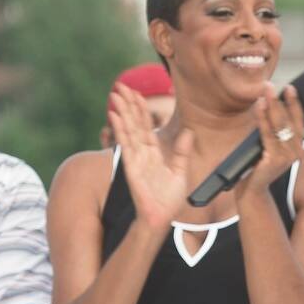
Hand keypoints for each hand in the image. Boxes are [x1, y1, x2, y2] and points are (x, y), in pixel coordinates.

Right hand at [110, 80, 195, 227]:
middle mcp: (142, 152)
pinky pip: (126, 145)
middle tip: (120, 86)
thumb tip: (188, 132)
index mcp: (154, 152)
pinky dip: (121, 130)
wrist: (161, 217)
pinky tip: (115, 116)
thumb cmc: (169, 199)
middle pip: (134, 122)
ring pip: (128, 130)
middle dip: (128, 104)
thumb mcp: (180, 172)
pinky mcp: (131, 166)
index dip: (141, 108)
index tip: (135, 93)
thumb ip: (182, 152)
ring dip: (122, 112)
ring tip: (115, 95)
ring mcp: (135, 158)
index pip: (146, 125)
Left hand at [238, 81, 303, 200]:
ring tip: (265, 90)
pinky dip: (262, 118)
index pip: (299, 121)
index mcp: (297, 147)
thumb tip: (268, 103)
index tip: (289, 87)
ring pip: (279, 125)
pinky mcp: (274, 161)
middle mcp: (296, 151)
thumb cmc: (257, 165)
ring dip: (271, 105)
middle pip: (289, 120)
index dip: (294, 103)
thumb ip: (272, 130)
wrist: (251, 190)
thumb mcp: (268, 144)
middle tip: (270, 84)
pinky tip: (259, 106)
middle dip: (279, 100)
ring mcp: (286, 157)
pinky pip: (267, 134)